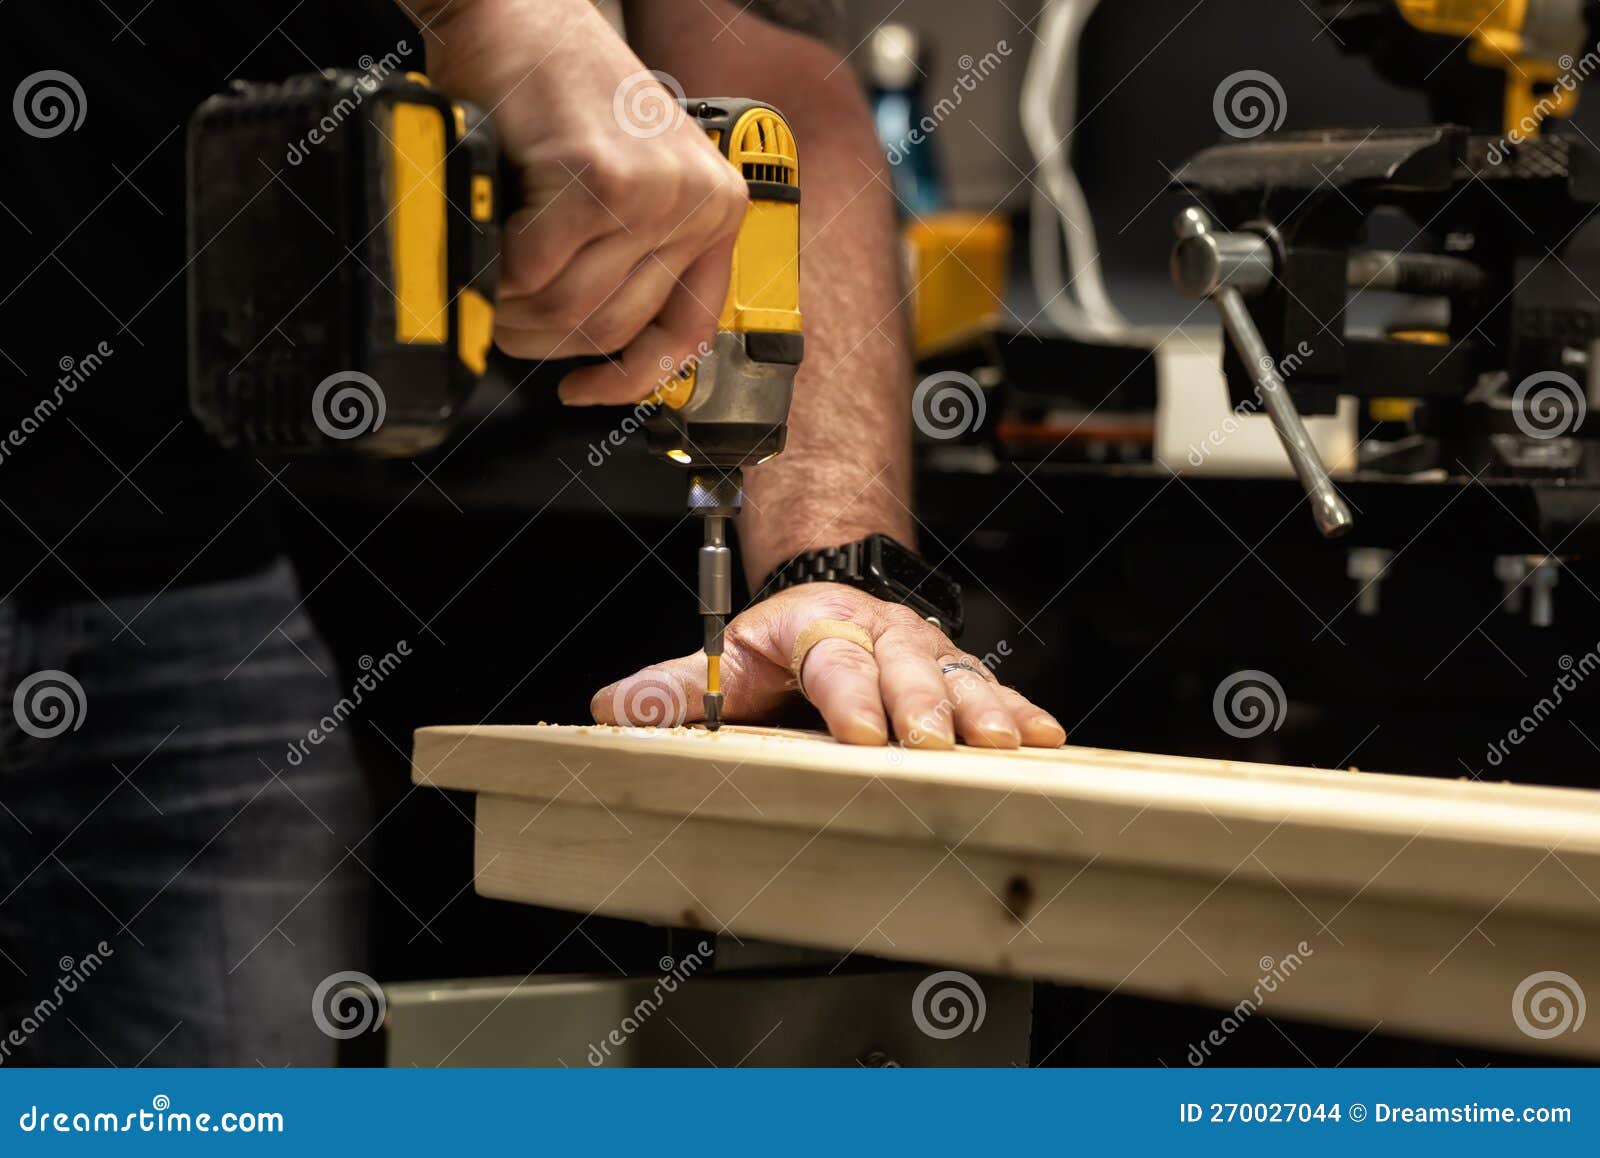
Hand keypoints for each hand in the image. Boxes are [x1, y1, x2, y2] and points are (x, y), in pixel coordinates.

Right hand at [419, 0, 747, 402]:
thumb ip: (631, 256)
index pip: (686, 332)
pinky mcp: (600, 180)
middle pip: (612, 328)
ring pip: (571, 308)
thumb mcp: (628, 181)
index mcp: (718, 210)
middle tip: (504, 312)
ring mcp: (655, 191)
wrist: (518, 13)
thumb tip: (599, 353)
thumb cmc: (560, 96)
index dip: (630, 380)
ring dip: (513, 307)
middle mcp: (699, 203)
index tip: (584, 391)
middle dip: (544, 337)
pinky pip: (534, 273)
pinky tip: (488, 241)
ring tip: (489, 278)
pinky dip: (496, 269)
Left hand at [590, 583, 1065, 747]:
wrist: (837, 590)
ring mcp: (924, 651)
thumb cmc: (783, 639)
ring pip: (958, 673)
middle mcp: (878, 634)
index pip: (833, 660)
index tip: (859, 731)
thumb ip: (680, 687)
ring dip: (982, 709)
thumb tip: (613, 708)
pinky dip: (1022, 710)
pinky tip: (1046, 737)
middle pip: (903, 667)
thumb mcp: (730, 656)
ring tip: (1005, 744)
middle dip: (922, 705)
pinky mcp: (958, 671)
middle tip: (932, 743)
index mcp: (817, 628)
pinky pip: (995, 685)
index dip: (848, 695)